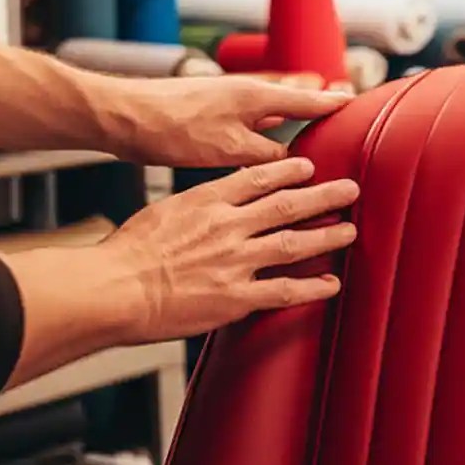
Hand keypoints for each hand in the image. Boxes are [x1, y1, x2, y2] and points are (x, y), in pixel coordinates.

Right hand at [99, 156, 357, 342]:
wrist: (114, 288)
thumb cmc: (127, 254)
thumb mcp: (163, 212)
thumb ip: (196, 206)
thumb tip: (214, 204)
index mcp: (207, 201)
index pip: (258, 177)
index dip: (289, 170)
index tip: (309, 166)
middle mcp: (227, 227)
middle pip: (287, 204)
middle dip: (323, 196)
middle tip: (350, 189)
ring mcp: (235, 261)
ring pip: (293, 244)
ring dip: (326, 236)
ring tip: (349, 231)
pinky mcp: (236, 297)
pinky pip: (284, 290)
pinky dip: (312, 287)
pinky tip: (331, 284)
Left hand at [101, 75, 352, 167]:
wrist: (122, 116)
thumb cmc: (172, 129)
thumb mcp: (227, 150)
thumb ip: (266, 155)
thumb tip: (296, 164)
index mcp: (256, 96)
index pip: (307, 99)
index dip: (333, 104)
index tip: (359, 103)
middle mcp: (244, 92)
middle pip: (292, 97)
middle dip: (317, 102)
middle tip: (343, 104)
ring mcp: (225, 100)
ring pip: (269, 107)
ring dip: (291, 113)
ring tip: (311, 119)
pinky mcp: (207, 111)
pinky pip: (250, 116)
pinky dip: (265, 124)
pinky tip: (261, 137)